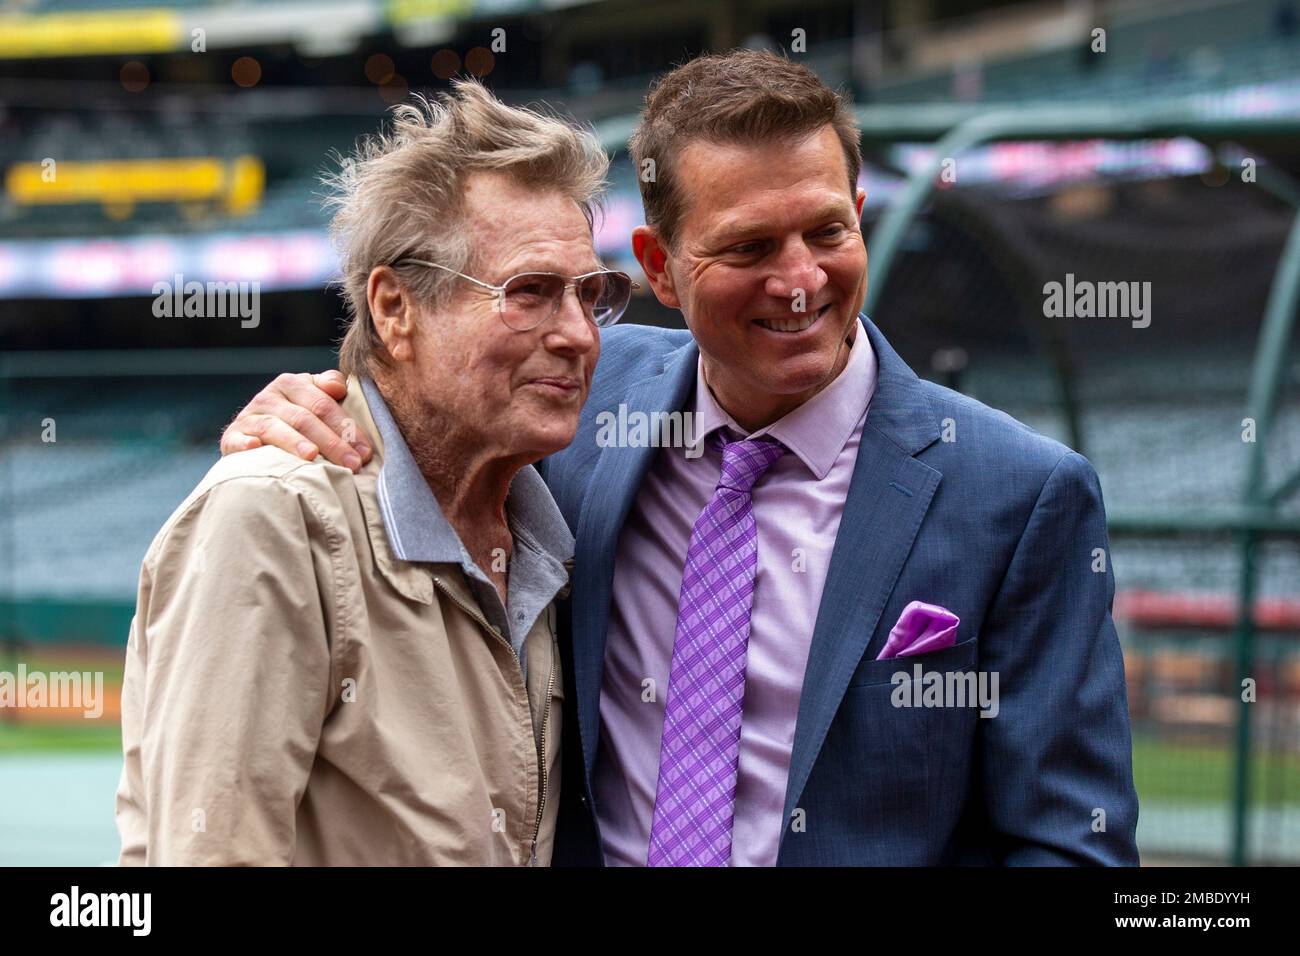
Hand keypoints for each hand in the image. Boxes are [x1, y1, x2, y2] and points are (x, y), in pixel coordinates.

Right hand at [219, 371, 372, 471]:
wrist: (253, 432)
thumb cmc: (295, 417)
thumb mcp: (312, 397)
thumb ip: (329, 387)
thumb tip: (338, 387)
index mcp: (292, 383)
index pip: (324, 405)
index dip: (347, 428)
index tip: (365, 452)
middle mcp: (269, 397)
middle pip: (305, 419)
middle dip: (332, 443)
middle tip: (351, 464)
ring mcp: (249, 417)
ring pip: (275, 428)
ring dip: (295, 443)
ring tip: (312, 457)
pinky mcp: (232, 437)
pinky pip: (238, 440)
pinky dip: (245, 444)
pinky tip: (256, 448)